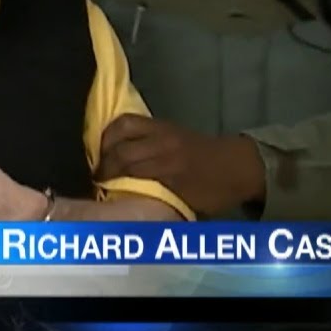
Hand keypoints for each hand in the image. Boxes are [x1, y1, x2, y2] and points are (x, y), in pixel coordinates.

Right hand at [97, 114, 265, 217]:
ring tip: (99, 159)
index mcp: (171, 170)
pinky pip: (130, 121)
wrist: (238, 165)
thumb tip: (129, 210)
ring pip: (121, 128)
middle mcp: (164, 146)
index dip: (108, 180)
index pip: (129, 171)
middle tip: (92, 178)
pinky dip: (114, 131)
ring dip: (104, 143)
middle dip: (103, 165)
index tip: (95, 190)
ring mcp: (162, 130)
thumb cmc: (216, 192)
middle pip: (121, 150)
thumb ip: (160, 205)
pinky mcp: (162, 123)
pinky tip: (109, 144)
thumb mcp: (190, 206)